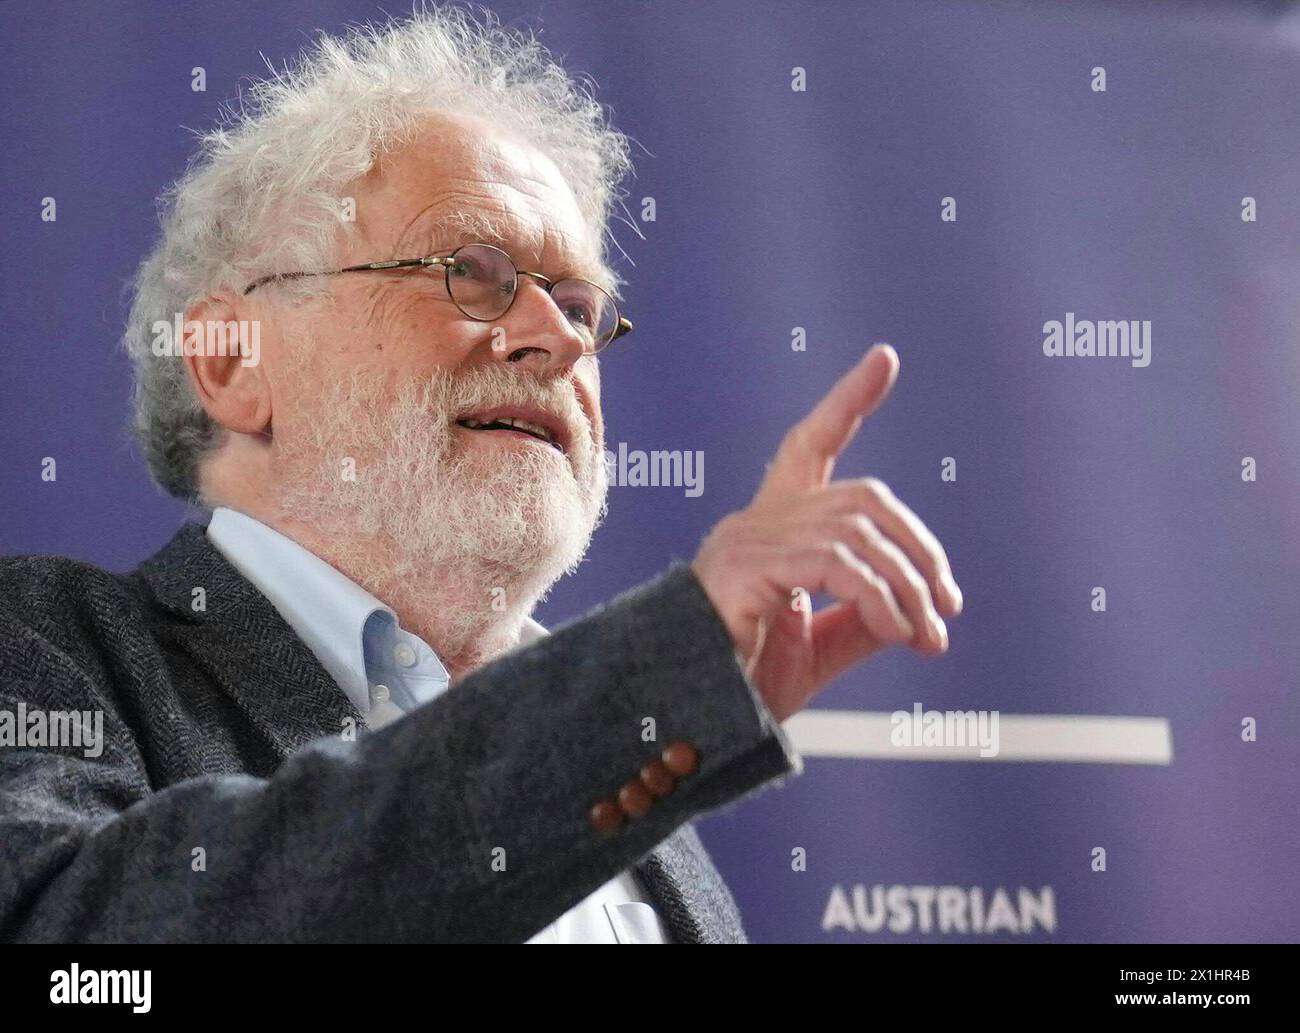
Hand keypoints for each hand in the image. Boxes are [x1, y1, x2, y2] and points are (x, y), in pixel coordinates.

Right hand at [691, 344, 961, 722]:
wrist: (693, 721)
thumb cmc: (744, 686)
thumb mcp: (820, 649)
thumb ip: (863, 620)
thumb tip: (916, 607)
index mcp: (771, 532)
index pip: (809, 446)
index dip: (846, 402)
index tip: (884, 359)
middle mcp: (756, 522)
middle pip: (861, 497)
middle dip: (918, 546)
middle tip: (947, 605)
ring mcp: (748, 539)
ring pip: (858, 534)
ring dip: (907, 588)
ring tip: (926, 637)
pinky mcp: (747, 565)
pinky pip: (837, 564)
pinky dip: (882, 598)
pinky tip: (898, 633)